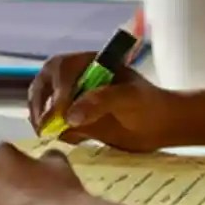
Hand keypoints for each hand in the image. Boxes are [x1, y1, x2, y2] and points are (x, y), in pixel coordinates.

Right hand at [28, 52, 180, 151]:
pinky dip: (52, 132)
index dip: (57, 90)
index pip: (61, 70)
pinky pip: (54, 125)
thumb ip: (101, 101)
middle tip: (44, 125)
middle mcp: (77, 79)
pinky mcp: (75, 121)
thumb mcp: (129, 97)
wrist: (163, 127)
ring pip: (44, 104)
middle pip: (44, 84)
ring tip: (48, 134)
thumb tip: (69, 116)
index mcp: (89, 64)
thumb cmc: (150, 105)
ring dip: (41, 118)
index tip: (60, 113)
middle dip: (40, 103)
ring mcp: (73, 100)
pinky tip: (61, 140)